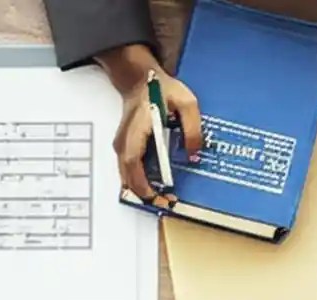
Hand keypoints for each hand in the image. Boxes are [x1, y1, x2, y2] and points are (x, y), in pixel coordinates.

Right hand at [97, 44, 201, 205]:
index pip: (135, 162)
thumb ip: (193, 128)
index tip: (158, 196)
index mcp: (138, 129)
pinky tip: (155, 188)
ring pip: (126, 176)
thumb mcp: (186, 102)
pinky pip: (129, 171)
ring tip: (162, 199)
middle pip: (128, 176)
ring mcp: (122, 145)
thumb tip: (194, 154)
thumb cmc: (160, 88)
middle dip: (145, 194)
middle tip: (165, 204)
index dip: (144, 183)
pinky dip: (140, 182)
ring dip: (142, 190)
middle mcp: (125, 140)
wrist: (139, 79)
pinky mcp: (125, 148)